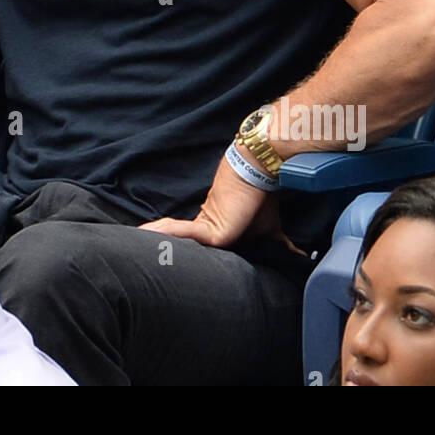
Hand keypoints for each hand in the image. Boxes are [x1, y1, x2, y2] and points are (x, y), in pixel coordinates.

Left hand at [140, 149, 302, 252]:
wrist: (257, 176)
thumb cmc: (261, 199)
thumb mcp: (270, 231)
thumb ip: (278, 246)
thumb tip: (299, 257)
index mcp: (218, 232)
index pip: (197, 246)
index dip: (182, 252)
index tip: (160, 258)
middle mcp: (209, 230)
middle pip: (184, 244)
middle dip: (164, 249)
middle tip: (141, 255)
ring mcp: (207, 229)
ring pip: (178, 238)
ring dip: (158, 239)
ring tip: (135, 240)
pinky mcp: (209, 229)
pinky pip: (183, 233)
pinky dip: (167, 233)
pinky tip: (147, 233)